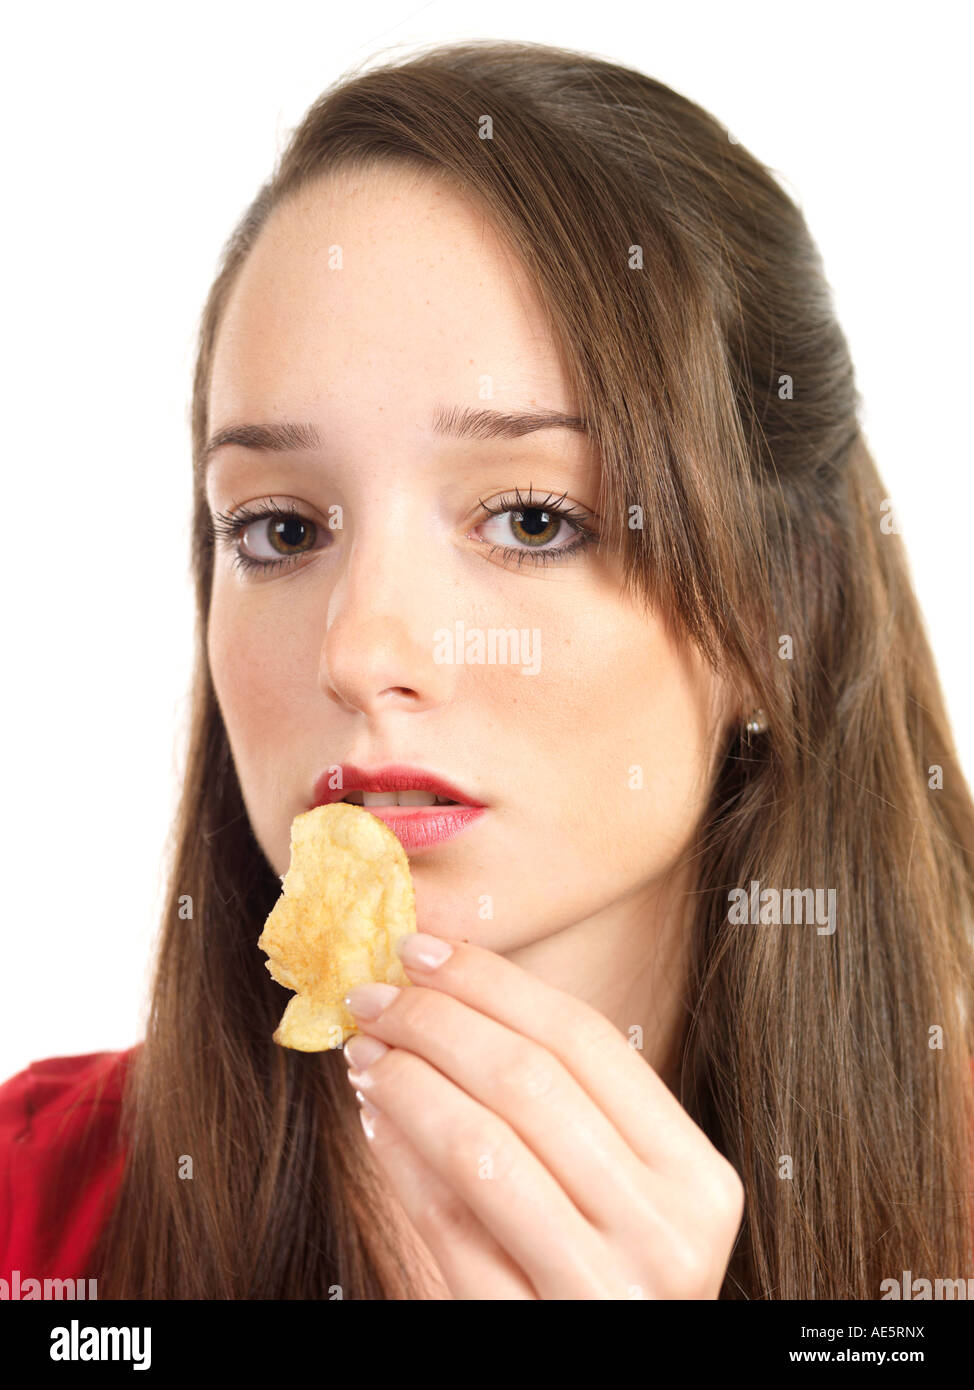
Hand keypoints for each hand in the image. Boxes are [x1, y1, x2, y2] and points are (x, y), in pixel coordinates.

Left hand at [342, 933, 744, 1299]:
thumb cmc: (608, 1276)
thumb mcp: (623, 1194)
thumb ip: (567, 1110)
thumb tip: (448, 990)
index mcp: (699, 1180)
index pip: (587, 1041)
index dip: (494, 983)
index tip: (423, 949)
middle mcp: (667, 1235)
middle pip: (529, 1080)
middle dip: (436, 1020)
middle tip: (374, 993)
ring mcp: (603, 1293)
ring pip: (482, 1145)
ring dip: (408, 1080)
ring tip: (365, 1050)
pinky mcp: (531, 1339)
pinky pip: (446, 1226)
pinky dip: (398, 1159)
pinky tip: (375, 1119)